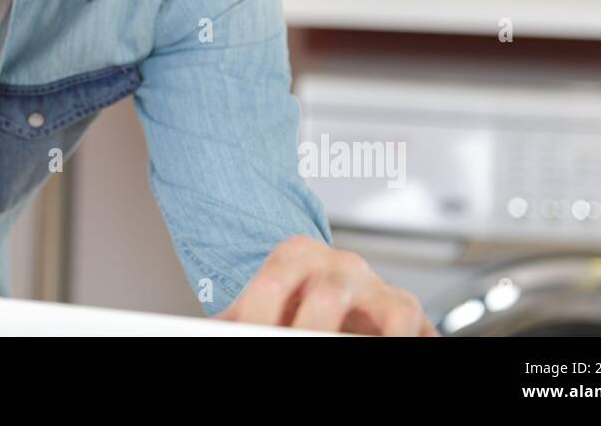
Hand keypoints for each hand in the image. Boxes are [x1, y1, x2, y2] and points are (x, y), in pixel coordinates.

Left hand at [217, 235, 439, 335]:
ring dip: (352, 333)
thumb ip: (234, 317)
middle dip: (308, 330)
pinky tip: (380, 345)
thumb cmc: (291, 301)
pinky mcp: (402, 305)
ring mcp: (371, 283)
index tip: (249, 336)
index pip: (273, 284)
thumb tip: (195, 330)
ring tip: (328, 343)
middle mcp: (337, 263)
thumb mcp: (258, 305)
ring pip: (377, 304)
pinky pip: (404, 317)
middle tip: (290, 343)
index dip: (259, 318)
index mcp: (294, 255)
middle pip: (326, 295)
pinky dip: (396, 336)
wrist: (331, 294)